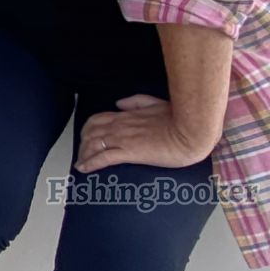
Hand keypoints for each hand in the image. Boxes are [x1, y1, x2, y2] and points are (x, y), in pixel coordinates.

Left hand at [75, 94, 219, 173]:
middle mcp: (120, 126)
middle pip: (90, 132)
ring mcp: (123, 139)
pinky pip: (103, 157)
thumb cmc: (178, 119)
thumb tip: (118, 103)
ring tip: (80, 164)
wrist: (190, 131)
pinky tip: (83, 168)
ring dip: (83, 154)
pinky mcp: (129, 152)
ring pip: (93, 144)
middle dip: (82, 143)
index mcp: (126, 115)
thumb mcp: (155, 103)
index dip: (87, 129)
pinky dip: (90, 162)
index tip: (85, 137)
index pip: (97, 119)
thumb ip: (135, 102)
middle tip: (81, 154)